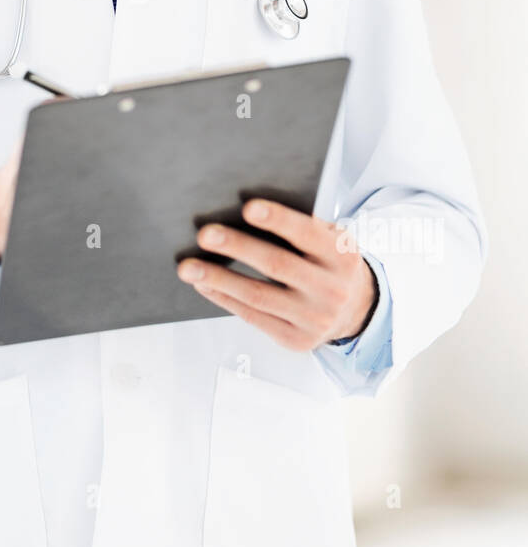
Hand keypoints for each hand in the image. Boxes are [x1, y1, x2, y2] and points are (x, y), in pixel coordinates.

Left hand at [176, 200, 377, 351]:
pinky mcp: (295, 339)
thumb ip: (303, 226)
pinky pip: (253, 317)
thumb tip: (248, 209)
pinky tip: (205, 284)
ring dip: (219, 279)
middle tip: (205, 235)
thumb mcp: (331, 240)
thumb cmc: (330, 264)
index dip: (278, 220)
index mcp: (342, 255)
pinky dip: (225, 299)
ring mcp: (314, 318)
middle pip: (277, 265)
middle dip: (237, 248)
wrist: (356, 310)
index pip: (307, 234)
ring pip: (258, 296)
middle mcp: (331, 288)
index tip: (248, 208)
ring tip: (189, 267)